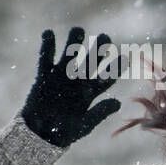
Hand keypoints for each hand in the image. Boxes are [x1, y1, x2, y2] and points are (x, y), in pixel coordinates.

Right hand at [20, 26, 125, 147]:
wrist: (40, 134)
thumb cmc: (64, 132)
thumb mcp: (85, 125)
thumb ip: (99, 113)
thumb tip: (117, 103)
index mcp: (91, 93)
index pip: (106, 78)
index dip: (115, 68)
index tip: (125, 58)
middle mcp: (78, 82)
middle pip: (90, 63)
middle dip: (98, 50)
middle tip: (105, 37)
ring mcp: (61, 77)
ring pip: (69, 56)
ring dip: (73, 43)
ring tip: (78, 29)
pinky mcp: (44, 77)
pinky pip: (45, 59)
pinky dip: (47, 47)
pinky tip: (49, 33)